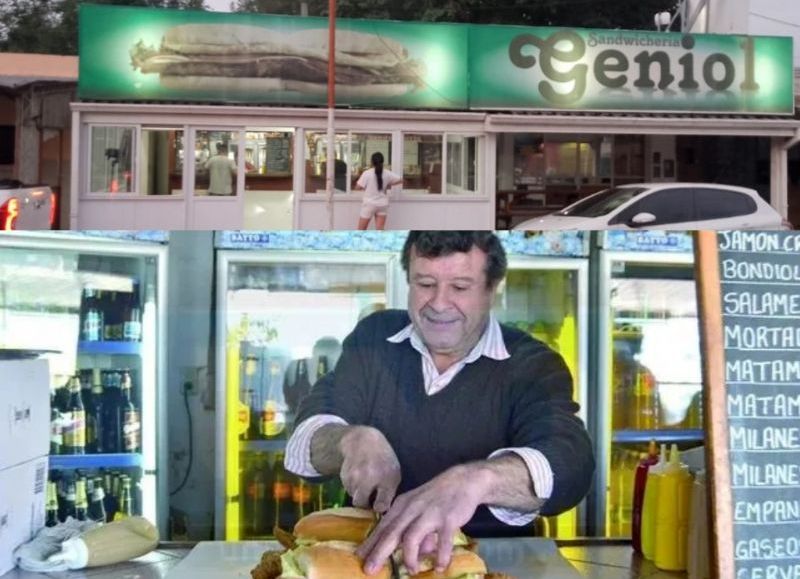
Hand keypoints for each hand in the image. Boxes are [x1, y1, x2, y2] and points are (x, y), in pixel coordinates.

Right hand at [339, 426, 400, 512]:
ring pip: (354, 496)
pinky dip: (353, 486)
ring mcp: (353, 476)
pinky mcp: (344, 475)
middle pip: (361, 503)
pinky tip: (359, 476)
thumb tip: (383, 512)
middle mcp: (367, 478)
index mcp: (384, 479)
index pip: (381, 504)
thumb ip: (389, 493)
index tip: (379, 507)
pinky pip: (348, 489)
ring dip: (359, 493)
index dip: (380, 508)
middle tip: (370, 495)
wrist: (363, 441)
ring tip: (365, 481)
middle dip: (365, 503)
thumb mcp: (393, 473)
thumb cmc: (383, 460)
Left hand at [356, 464, 487, 575]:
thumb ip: (413, 530)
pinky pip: (442, 541)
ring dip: (409, 557)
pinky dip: (440, 556)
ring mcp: (430, 513)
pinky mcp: (448, 518)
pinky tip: (439, 567)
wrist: (464, 480)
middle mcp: (412, 508)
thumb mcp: (419, 509)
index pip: (383, 526)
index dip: (371, 542)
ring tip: (411, 571)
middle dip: (379, 552)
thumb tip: (414, 554)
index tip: (359, 556)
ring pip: (412, 537)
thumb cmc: (438, 497)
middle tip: (369, 569)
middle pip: (392, 532)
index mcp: (403, 505)